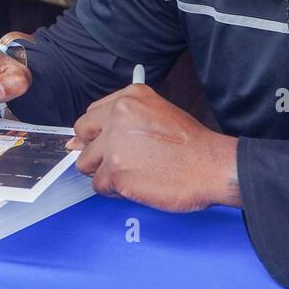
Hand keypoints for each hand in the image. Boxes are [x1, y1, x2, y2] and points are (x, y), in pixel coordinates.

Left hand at [68, 84, 239, 211]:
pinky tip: (136, 185)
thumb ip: (123, 121)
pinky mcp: (116, 172)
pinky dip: (114, 191)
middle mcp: (118, 115)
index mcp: (130, 98)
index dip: (98, 133)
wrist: (211, 166)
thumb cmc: (192, 145)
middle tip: (117, 161)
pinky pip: (99, 185)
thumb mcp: (159, 113)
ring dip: (104, 172)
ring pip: (86, 163)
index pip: (92, 113)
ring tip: (131, 174)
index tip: (105, 142)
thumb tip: (77, 141)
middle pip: (82, 134)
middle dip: (94, 151)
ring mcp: (115, 144)